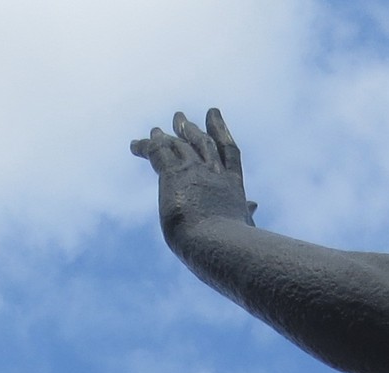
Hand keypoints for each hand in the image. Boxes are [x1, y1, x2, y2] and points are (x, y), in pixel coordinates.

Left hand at [131, 108, 256, 245]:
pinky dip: (145, 147)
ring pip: (177, 145)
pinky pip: (157, 153)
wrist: (218, 242)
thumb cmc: (234, 243)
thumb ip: (247, 213)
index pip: (227, 150)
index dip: (219, 130)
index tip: (213, 114)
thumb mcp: (244, 224)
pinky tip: (134, 145)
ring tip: (154, 131)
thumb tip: (254, 205)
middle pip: (201, 142)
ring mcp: (194, 170)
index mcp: (233, 185)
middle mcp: (214, 172)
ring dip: (164, 137)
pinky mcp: (174, 174)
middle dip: (189, 129)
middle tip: (178, 118)